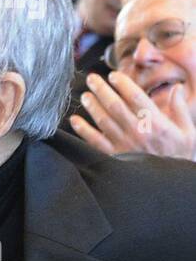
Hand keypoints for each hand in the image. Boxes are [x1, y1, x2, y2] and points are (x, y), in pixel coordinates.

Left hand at [70, 71, 195, 160]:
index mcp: (157, 123)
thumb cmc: (181, 156)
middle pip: (114, 105)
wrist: (171, 185)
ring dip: (91, 106)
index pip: (136, 97)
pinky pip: (94, 141)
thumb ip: (180, 109)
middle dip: (101, 89)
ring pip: (103, 120)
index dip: (122, 84)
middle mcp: (138, 132)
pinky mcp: (114, 156)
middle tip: (92, 78)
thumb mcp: (188, 132)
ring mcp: (124, 145)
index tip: (113, 75)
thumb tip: (176, 88)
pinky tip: (75, 120)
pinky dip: (82, 130)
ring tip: (85, 95)